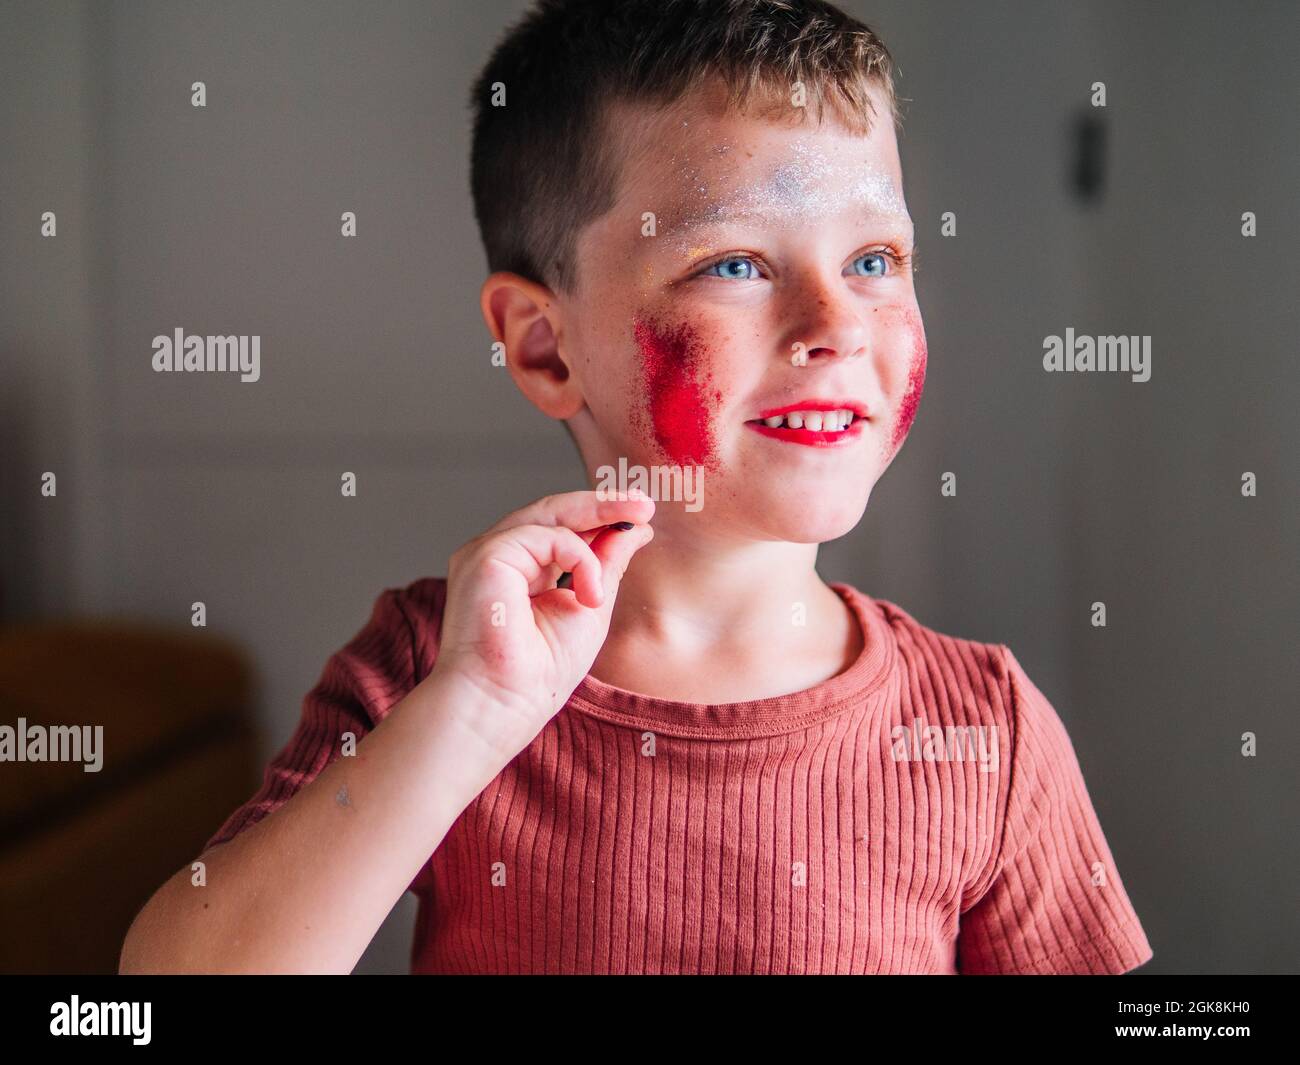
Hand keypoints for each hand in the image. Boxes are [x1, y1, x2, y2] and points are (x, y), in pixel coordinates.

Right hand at [430, 489, 654, 755]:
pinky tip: (591, 595)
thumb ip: (605, 565)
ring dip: (598, 514)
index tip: (643, 515)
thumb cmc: (537, 673)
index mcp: (519, 571)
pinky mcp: (485, 557)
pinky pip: (546, 536)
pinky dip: (579, 558)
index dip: (601, 517)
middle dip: (603, 503)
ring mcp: (487, 554)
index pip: (561, 530)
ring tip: (638, 520)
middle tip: (645, 502)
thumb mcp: (589, 608)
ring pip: (549, 514)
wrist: (502, 706)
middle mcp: (498, 558)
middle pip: (553, 512)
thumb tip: (633, 528)